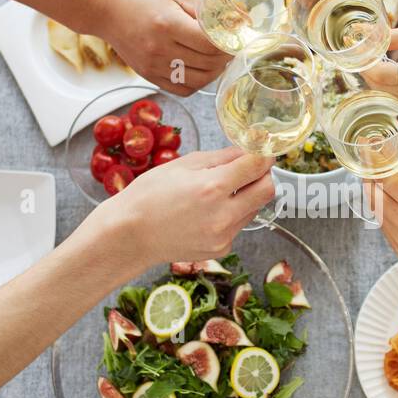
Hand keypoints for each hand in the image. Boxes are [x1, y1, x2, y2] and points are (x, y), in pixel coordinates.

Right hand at [81, 0, 229, 94]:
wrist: (106, 9)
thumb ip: (207, 10)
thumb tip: (239, 21)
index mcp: (168, 24)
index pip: (211, 44)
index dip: (229, 44)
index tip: (235, 39)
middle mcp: (160, 49)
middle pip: (208, 64)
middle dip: (225, 58)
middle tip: (229, 48)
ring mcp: (153, 66)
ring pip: (199, 81)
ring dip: (214, 72)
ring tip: (216, 58)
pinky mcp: (149, 76)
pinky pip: (182, 89)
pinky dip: (197, 82)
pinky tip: (199, 68)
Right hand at [89, 147, 275, 270]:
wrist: (129, 235)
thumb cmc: (148, 196)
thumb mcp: (183, 165)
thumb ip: (222, 157)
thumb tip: (248, 150)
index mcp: (212, 187)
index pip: (258, 165)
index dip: (264, 153)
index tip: (263, 149)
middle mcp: (223, 215)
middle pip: (267, 190)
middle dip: (262, 176)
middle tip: (247, 169)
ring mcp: (224, 236)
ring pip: (254, 208)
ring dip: (245, 196)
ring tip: (216, 193)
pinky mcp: (221, 249)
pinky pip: (238, 226)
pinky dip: (231, 215)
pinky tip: (207, 213)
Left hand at [365, 162, 397, 279]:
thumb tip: (385, 159)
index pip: (382, 176)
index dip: (372, 161)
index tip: (365, 147)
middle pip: (373, 195)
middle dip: (374, 179)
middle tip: (379, 167)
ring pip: (376, 211)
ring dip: (381, 196)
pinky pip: (385, 225)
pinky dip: (388, 213)